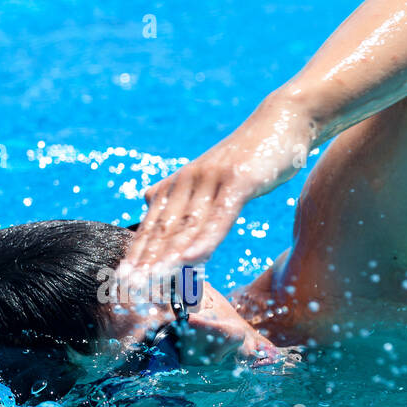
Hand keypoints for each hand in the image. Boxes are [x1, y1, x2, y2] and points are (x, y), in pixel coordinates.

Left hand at [120, 94, 314, 273]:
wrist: (283, 120)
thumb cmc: (248, 153)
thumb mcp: (210, 172)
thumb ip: (182, 189)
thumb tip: (150, 198)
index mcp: (180, 182)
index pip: (153, 224)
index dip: (137, 253)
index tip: (122, 279)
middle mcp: (189, 181)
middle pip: (163, 228)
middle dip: (145, 261)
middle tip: (129, 287)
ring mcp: (212, 180)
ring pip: (187, 226)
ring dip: (168, 256)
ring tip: (152, 281)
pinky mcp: (238, 181)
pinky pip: (220, 217)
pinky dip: (205, 240)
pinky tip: (192, 260)